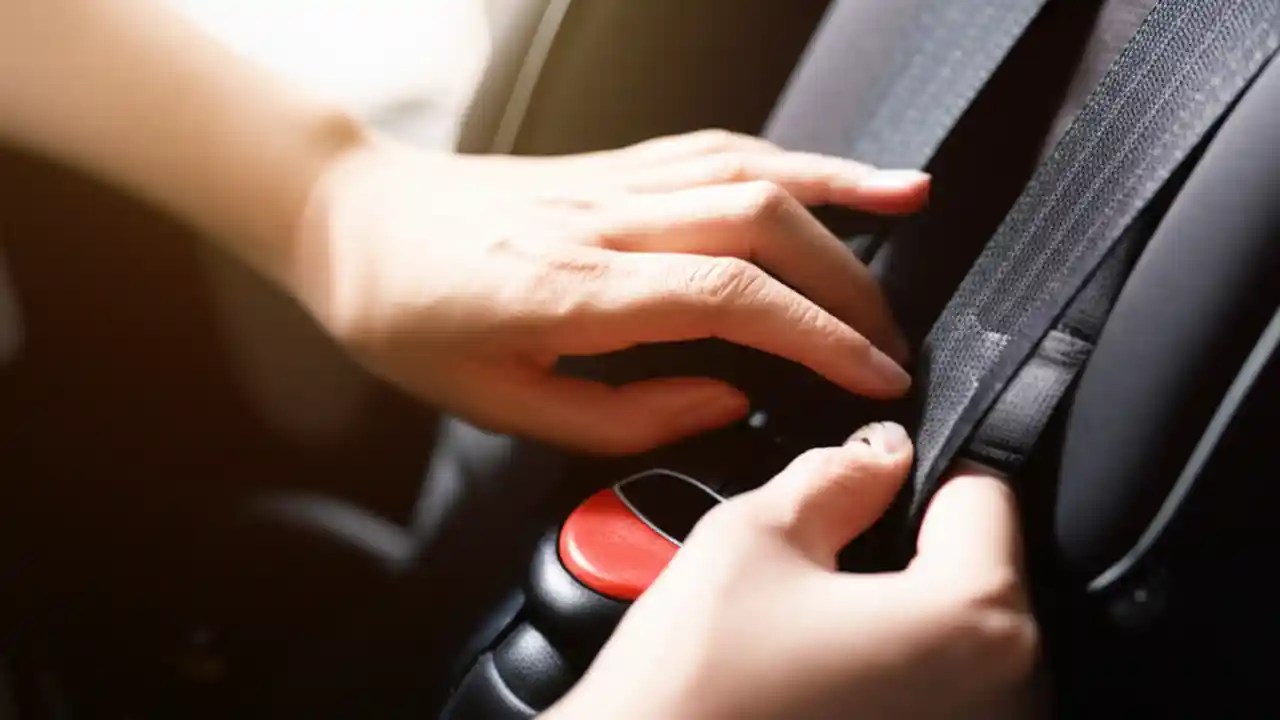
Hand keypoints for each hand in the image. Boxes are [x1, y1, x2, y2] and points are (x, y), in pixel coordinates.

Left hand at [291, 130, 928, 453]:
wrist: (352, 224)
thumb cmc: (408, 318)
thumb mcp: (497, 403)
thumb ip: (618, 413)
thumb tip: (723, 404)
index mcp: (568, 290)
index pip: (724, 296)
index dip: (814, 334)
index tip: (870, 374)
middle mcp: (601, 222)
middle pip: (758, 224)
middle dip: (845, 283)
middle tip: (889, 341)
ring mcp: (610, 182)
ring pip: (748, 170)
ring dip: (837, 193)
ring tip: (909, 210)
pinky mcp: (614, 164)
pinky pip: (716, 149)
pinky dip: (788, 157)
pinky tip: (830, 173)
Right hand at [546, 422, 1039, 718]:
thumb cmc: (692, 691)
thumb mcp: (753, 539)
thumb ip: (837, 477)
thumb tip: (882, 453)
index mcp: (973, 621)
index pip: (985, 495)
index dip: (916, 475)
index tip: (867, 491)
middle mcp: (1008, 695)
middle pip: (984, 575)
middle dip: (913, 555)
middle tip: (822, 573)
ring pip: (965, 644)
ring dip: (906, 626)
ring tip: (813, 644)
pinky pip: (945, 699)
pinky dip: (898, 682)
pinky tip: (824, 691)